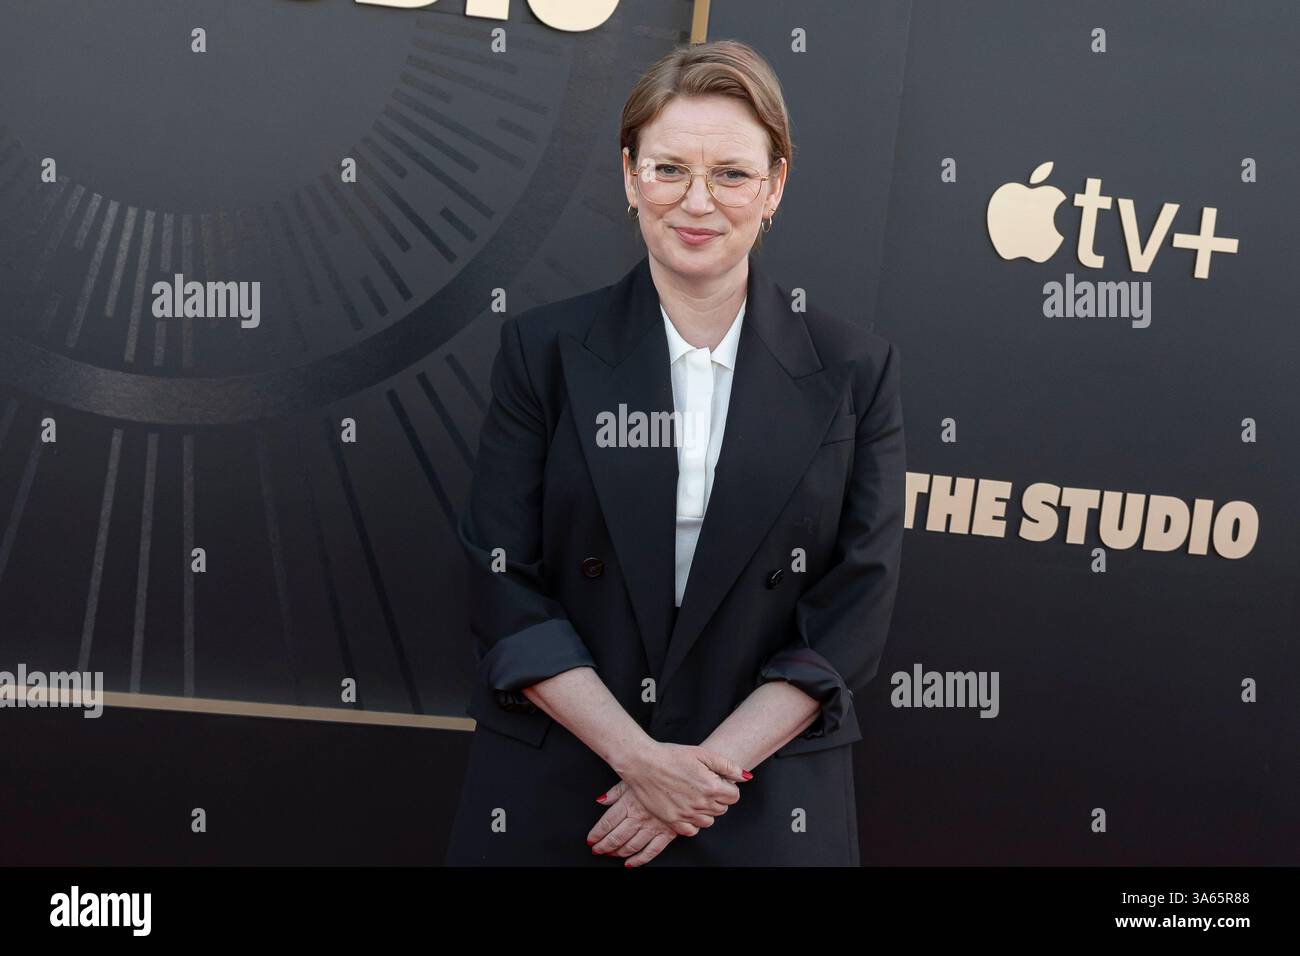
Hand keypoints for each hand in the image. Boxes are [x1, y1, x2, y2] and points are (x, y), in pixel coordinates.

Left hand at [586, 780, 677, 865]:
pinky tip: (631, 863)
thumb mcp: (634, 777)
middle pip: (617, 836)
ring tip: (610, 854)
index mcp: (630, 803)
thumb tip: (601, 800)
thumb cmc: (660, 775)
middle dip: (604, 846)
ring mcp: (654, 827)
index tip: (591, 839)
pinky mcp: (667, 833)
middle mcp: (640, 817)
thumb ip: (615, 792)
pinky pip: (651, 851)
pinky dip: (640, 860)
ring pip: (631, 845)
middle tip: (597, 850)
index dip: (597, 833)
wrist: (688, 780)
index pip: (607, 823)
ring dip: (619, 852)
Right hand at [606, 741, 749, 835]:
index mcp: (710, 786)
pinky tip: (686, 808)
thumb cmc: (670, 755)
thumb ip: (727, 766)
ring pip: (709, 821)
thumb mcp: (702, 753)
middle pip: (722, 809)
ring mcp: (686, 815)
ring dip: (706, 810)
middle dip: (718, 798)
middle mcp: (700, 804)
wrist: (643, 763)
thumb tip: (745, 777)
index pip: (734, 796)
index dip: (728, 787)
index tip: (718, 781)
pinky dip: (692, 822)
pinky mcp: (672, 821)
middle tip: (703, 785)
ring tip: (694, 795)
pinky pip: (692, 830)